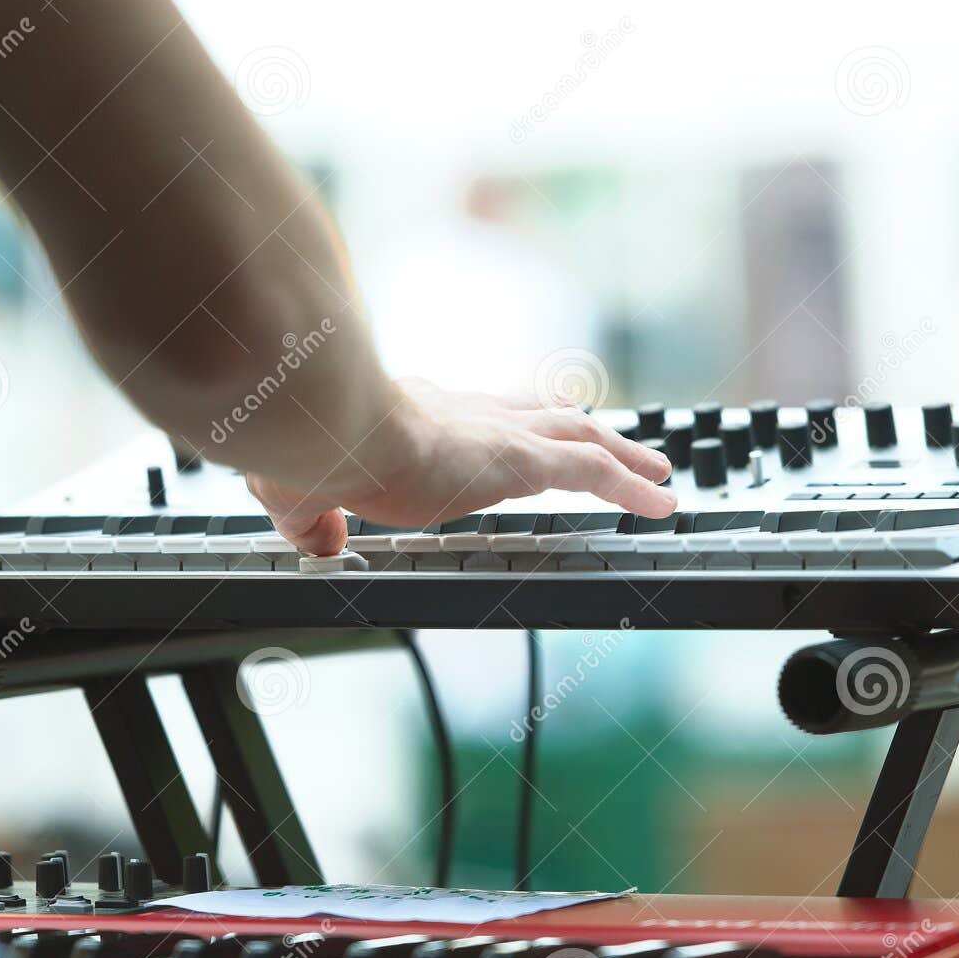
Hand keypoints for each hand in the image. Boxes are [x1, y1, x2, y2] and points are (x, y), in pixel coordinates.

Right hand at [245, 377, 675, 554]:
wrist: (330, 427)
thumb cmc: (308, 450)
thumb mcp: (297, 494)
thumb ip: (311, 521)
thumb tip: (319, 544)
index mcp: (418, 416)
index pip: (477, 417)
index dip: (507, 426)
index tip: (522, 438)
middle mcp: (466, 413)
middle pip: (543, 413)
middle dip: (583, 429)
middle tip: (620, 446)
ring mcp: (498, 433)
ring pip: (581, 434)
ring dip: (624, 453)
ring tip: (658, 473)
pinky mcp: (521, 458)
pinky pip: (595, 471)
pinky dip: (631, 488)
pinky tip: (661, 505)